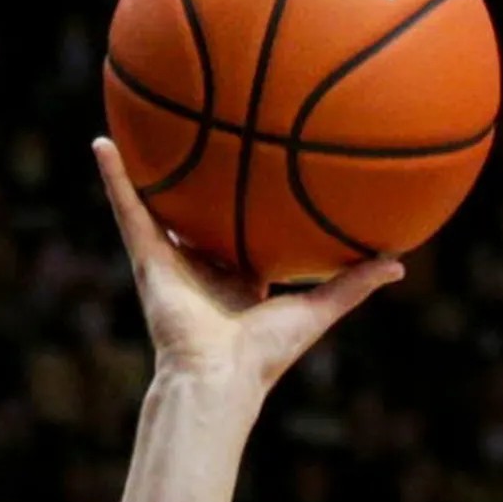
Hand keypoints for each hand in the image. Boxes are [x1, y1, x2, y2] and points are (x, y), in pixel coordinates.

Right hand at [93, 138, 400, 400]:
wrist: (219, 375)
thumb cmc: (267, 353)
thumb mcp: (317, 309)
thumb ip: (354, 284)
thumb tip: (399, 262)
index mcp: (240, 280)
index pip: (246, 236)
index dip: (250, 210)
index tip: (258, 178)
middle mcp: (205, 266)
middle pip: (201, 216)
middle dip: (200, 185)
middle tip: (203, 138)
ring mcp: (173, 261)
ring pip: (158, 205)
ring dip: (146, 170)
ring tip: (137, 126)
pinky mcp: (147, 258)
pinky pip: (128, 209)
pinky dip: (114, 177)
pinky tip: (103, 142)